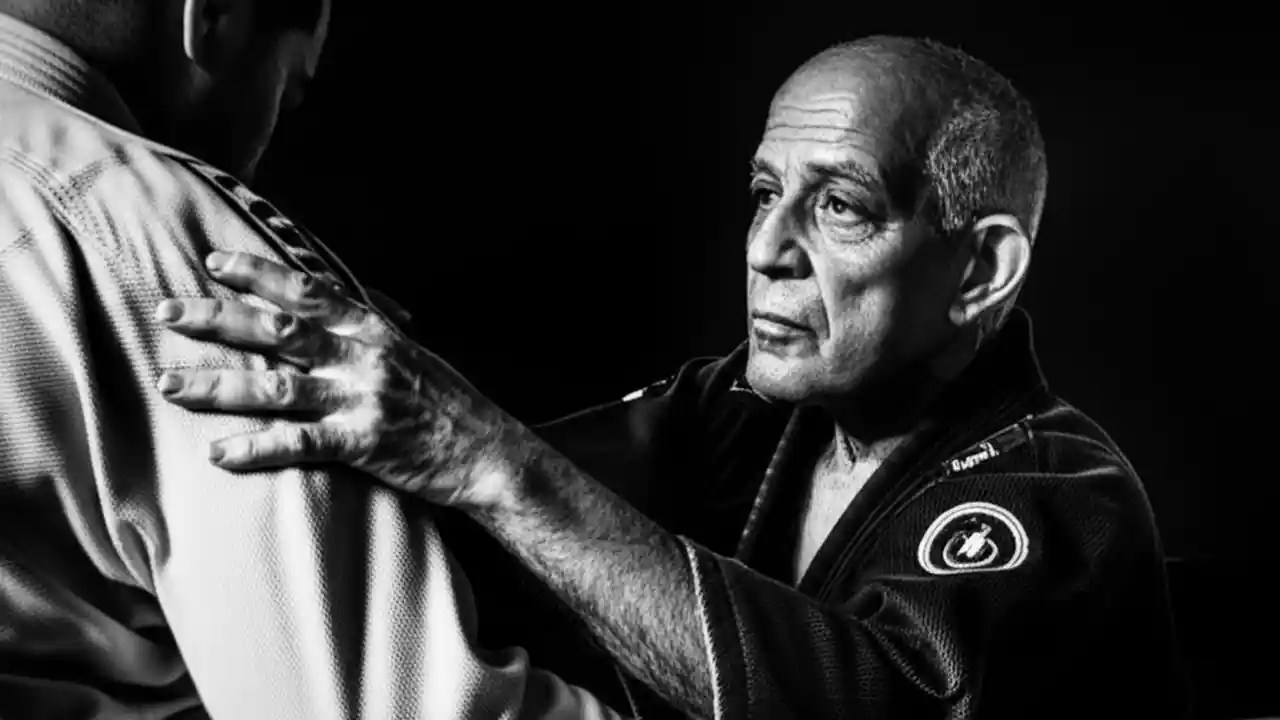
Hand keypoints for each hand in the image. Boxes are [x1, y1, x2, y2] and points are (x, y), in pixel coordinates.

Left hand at [154, 251, 527, 508]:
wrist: (490, 452)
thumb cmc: (447, 404)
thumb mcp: (412, 354)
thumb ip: (366, 334)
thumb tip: (323, 314)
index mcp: (374, 330)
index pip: (308, 289)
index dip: (258, 274)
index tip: (213, 262)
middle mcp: (365, 357)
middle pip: (278, 329)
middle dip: (217, 318)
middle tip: (166, 312)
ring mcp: (364, 399)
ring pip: (278, 386)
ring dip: (219, 385)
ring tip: (170, 384)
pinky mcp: (366, 444)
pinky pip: (301, 443)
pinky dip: (256, 447)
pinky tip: (219, 452)